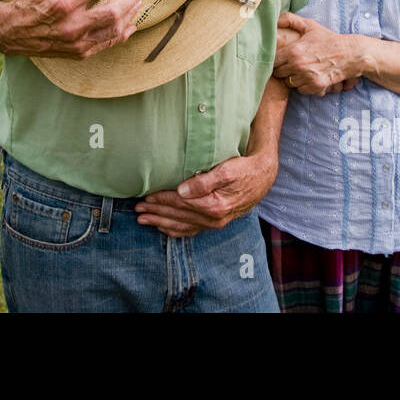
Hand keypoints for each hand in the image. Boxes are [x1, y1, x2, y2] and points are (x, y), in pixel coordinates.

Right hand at [0, 0, 140, 58]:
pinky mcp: (80, 53)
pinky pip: (108, 44)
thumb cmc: (32, 0)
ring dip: (130, 15)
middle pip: (112, 12)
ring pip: (114, 30)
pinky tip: (130, 24)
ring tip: (136, 3)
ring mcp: (77, 42)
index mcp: (63, 3)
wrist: (15, 31)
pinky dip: (122, 34)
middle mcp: (72, 25)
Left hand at [133, 152, 277, 237]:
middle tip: (137, 209)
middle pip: (178, 216)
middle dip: (156, 212)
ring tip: (142, 219)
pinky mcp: (215, 222)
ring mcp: (215, 223)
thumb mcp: (227, 170)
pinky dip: (175, 231)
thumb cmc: (244, 169)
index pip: (181, 203)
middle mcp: (214, 219)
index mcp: (215, 205)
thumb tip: (182, 190)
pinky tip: (163, 228)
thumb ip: (204, 181)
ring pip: (182, 226)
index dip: (161, 199)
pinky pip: (191, 231)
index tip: (146, 196)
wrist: (263, 176)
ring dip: (160, 223)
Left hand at [272, 12, 361, 96]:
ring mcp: (307, 76)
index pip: (272, 61)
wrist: (351, 53)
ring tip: (301, 70)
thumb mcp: (310, 26)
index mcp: (294, 50)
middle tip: (291, 64)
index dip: (275, 60)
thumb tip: (275, 20)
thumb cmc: (328, 39)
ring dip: (293, 78)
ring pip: (289, 83)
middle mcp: (299, 64)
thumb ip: (290, 20)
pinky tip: (309, 77)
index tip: (281, 58)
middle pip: (279, 74)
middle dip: (283, 69)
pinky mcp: (316, 85)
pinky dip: (304, 86)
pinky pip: (301, 90)